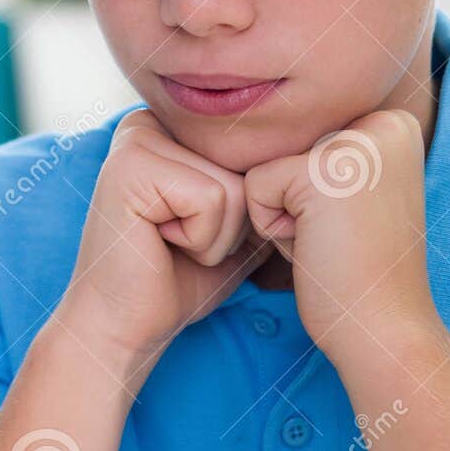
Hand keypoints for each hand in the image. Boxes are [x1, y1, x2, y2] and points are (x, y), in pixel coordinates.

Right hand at [60, 108, 270, 374]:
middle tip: (184, 244)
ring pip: (235, 186)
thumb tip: (325, 157)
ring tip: (174, 245)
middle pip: (246, 168)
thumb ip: (266, 187)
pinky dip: (202, 240)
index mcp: (172, 128)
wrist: (124, 328)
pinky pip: (213, 199)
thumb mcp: (239, 225)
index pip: (254, 157)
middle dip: (234, 223)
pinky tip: (162, 246)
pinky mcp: (130, 167)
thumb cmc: (181, 280)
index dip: (248, 211)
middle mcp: (151, 122)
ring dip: (218, 235)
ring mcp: (136, 138)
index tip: (198, 234)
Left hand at [244, 109, 439, 362]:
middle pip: (285, 148)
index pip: (305, 138)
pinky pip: (255, 189)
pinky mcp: (321, 172)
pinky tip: (316, 248)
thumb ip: (323, 156)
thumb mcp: (353, 194)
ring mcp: (354, 143)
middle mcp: (382, 122)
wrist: (386, 328)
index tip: (350, 225)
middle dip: (295, 202)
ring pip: (267, 167)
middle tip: (338, 238)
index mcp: (393, 124)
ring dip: (283, 216)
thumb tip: (256, 132)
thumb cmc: (361, 272)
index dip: (310, 193)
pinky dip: (272, 229)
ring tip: (328, 241)